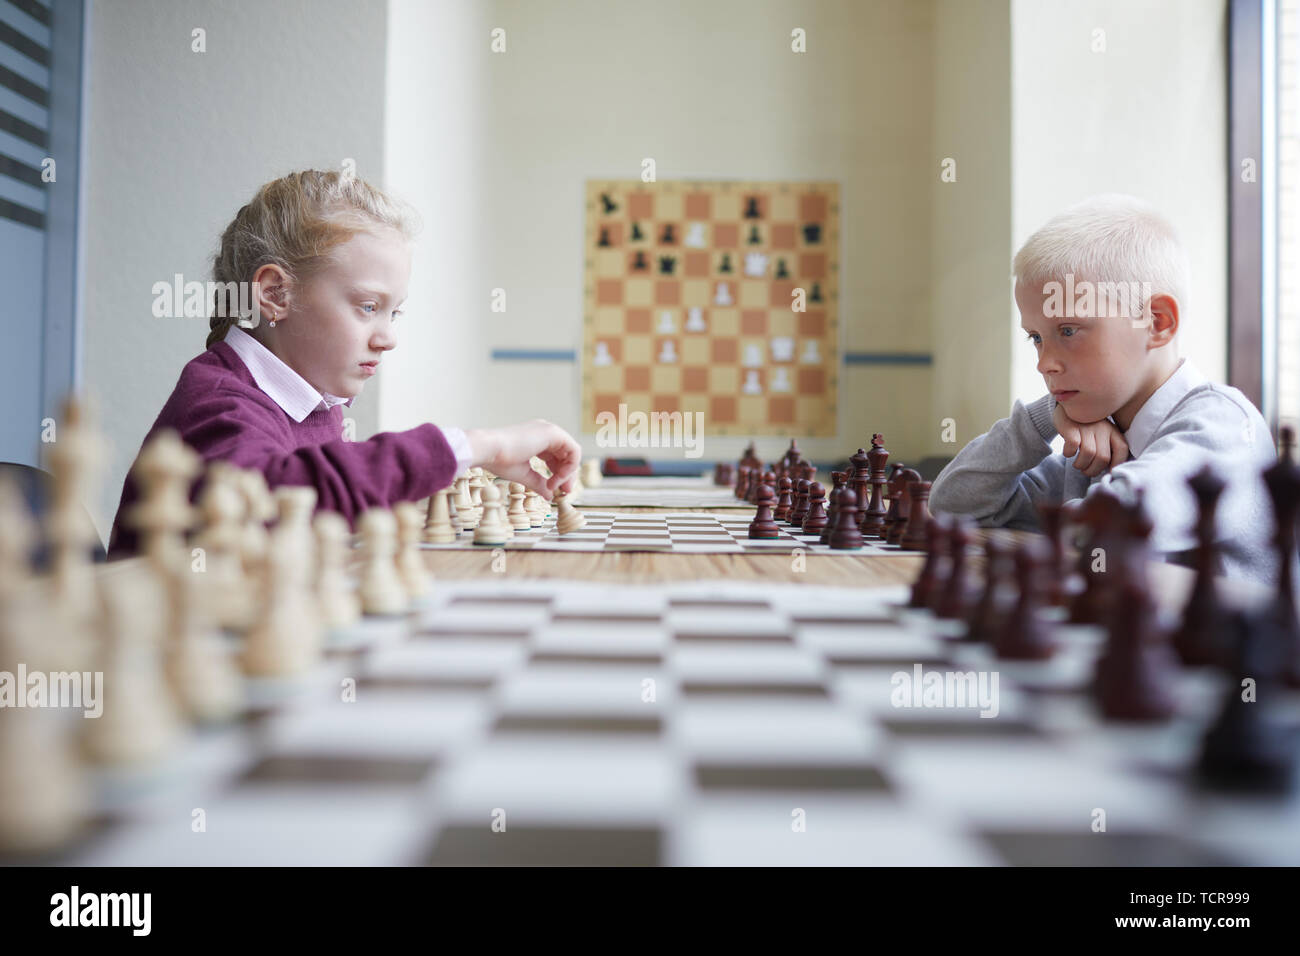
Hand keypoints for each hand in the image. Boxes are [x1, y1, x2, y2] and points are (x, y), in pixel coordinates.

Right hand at [465, 420, 581, 499]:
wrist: (488, 450)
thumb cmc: (499, 460)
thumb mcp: (524, 474)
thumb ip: (539, 483)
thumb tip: (550, 495)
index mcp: (537, 439)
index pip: (557, 458)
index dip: (560, 475)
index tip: (555, 490)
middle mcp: (545, 432)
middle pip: (567, 455)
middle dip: (567, 475)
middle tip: (564, 492)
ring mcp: (549, 430)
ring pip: (572, 453)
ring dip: (567, 473)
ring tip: (554, 486)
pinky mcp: (552, 433)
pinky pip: (574, 451)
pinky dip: (569, 467)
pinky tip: (557, 478)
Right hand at [1053, 403, 1128, 477]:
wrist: (1067, 409)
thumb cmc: (1085, 429)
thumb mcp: (1101, 435)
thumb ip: (1107, 449)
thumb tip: (1108, 472)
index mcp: (1113, 431)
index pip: (1122, 449)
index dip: (1116, 464)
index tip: (1107, 472)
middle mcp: (1102, 428)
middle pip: (1103, 457)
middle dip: (1093, 470)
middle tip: (1086, 470)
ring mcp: (1087, 427)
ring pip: (1088, 453)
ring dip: (1081, 464)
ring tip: (1077, 464)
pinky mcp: (1071, 427)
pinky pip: (1073, 445)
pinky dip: (1069, 453)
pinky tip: (1068, 453)